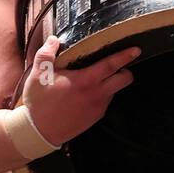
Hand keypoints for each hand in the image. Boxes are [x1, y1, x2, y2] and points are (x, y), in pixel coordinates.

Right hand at [22, 36, 139, 144]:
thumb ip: (47, 53)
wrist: (38, 132)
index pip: (111, 65)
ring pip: (115, 91)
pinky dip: (101, 96)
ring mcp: (97, 108)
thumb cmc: (38, 102)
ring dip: (111, 84)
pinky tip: (86, 94)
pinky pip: (105, 103)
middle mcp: (96, 95)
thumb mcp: (38, 74)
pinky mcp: (95, 118)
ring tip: (94, 80)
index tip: (136, 50)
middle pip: (124, 80)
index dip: (125, 56)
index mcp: (85, 81)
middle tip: (116, 65)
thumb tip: (54, 40)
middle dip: (125, 70)